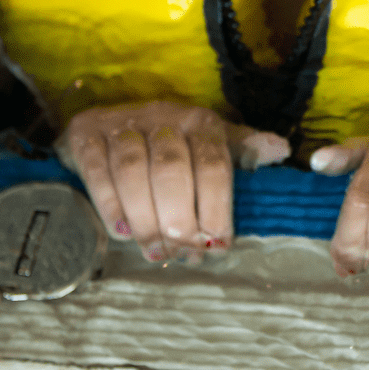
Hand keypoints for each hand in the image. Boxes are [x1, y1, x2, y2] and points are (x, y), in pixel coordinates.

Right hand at [60, 101, 288, 263]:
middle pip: (172, 168)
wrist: (107, 123)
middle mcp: (162, 116)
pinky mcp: (86, 135)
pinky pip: (97, 170)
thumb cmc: (169, 143)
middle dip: (179, 216)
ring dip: (145, 217)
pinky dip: (109, 203)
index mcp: (199, 121)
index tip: (218, 245)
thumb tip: (281, 150)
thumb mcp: (209, 142)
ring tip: (155, 251)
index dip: (216, 207)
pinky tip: (122, 232)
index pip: (213, 163)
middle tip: (183, 253)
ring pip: (132, 170)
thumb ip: (243, 149)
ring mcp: (122, 124)